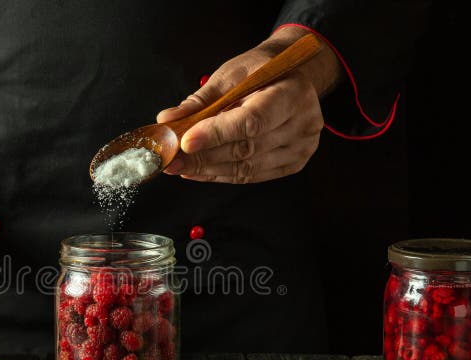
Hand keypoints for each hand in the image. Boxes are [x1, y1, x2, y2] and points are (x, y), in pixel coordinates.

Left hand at [157, 27, 340, 183]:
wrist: (291, 77)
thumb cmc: (260, 72)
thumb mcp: (231, 75)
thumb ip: (200, 100)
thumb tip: (167, 120)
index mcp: (291, 93)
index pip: (252, 121)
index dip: (216, 134)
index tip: (184, 142)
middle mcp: (303, 123)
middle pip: (247, 149)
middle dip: (203, 156)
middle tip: (171, 159)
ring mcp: (301, 147)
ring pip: (247, 168)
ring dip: (208, 169)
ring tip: (179, 166)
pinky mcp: (294, 163)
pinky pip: (252, 176)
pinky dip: (221, 175)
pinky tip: (198, 171)